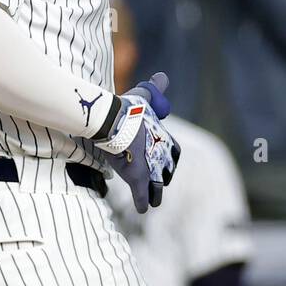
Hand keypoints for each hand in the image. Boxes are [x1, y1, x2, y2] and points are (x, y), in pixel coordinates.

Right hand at [95, 72, 180, 212]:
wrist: (116, 120)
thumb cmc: (130, 107)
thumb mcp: (146, 95)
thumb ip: (157, 88)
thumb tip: (162, 76)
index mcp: (164, 139)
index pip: (169, 152)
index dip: (164, 157)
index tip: (159, 161)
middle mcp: (160, 156)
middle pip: (164, 171)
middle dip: (160, 178)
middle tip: (157, 183)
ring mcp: (150, 169)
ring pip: (157, 187)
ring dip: (155, 194)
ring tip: (154, 200)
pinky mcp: (137, 179)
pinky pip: (142, 196)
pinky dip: (143, 203)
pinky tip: (144, 210)